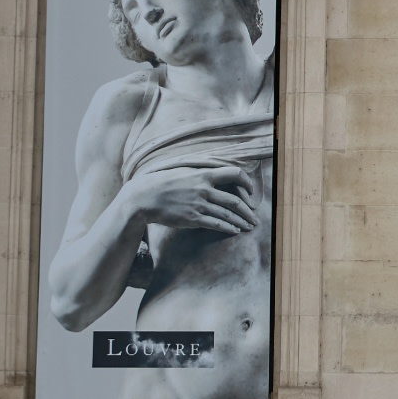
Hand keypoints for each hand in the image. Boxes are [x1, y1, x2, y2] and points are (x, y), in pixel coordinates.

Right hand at [121, 158, 258, 233]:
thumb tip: (217, 167)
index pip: (235, 174)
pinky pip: (216, 224)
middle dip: (248, 211)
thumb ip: (201, 169)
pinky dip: (228, 228)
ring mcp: (198, 204)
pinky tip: (235, 231)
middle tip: (255, 218)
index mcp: (203, 174)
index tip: (251, 192)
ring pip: (227, 215)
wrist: (142, 198)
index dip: (247, 183)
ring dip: (241, 222)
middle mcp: (204, 189)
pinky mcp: (192, 218)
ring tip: (248, 227)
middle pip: (235, 200)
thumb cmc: (162, 182)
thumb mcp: (182, 169)